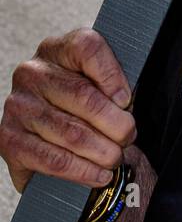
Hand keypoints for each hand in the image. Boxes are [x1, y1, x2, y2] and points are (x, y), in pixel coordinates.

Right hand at [0, 28, 135, 193]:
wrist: (49, 131)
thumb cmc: (81, 102)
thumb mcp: (97, 81)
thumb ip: (111, 85)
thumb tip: (125, 106)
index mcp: (56, 49)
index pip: (86, 48)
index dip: (112, 74)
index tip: (127, 99)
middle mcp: (31, 73)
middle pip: (82, 95)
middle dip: (114, 123)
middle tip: (129, 137)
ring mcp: (17, 106)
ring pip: (70, 132)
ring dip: (101, 150)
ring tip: (117, 158)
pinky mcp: (10, 140)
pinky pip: (52, 160)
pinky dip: (82, 170)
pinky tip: (99, 174)